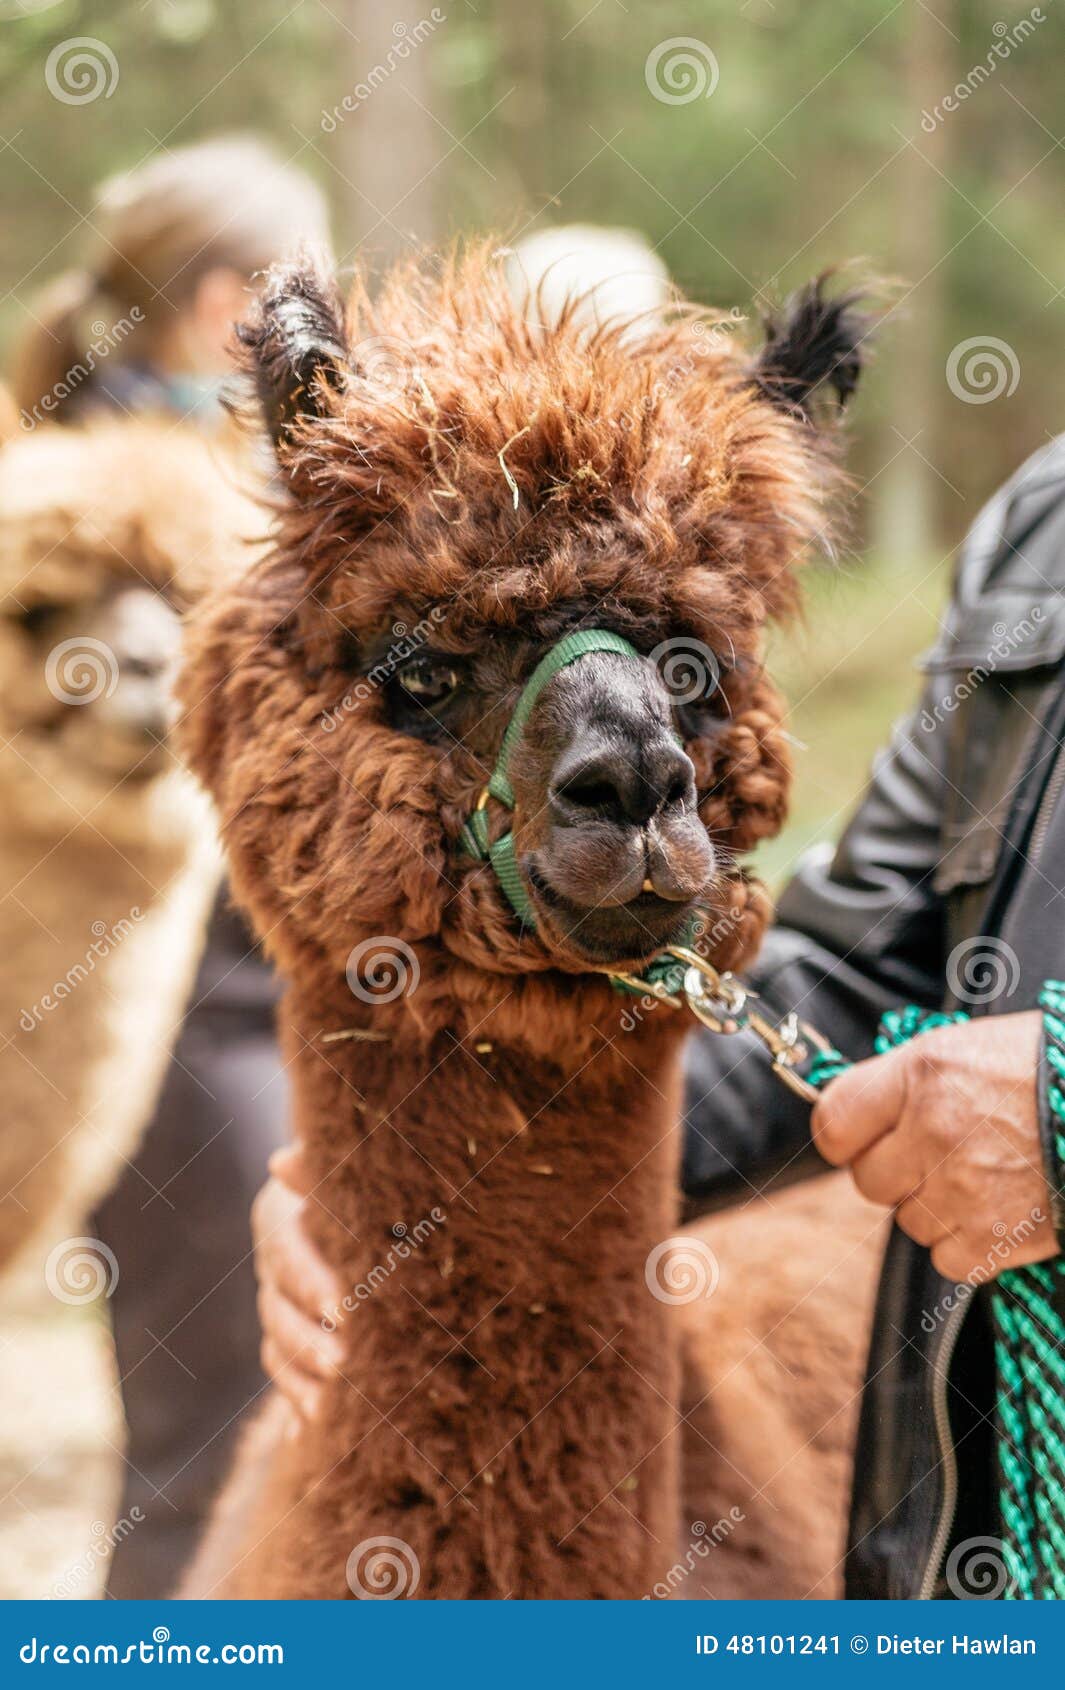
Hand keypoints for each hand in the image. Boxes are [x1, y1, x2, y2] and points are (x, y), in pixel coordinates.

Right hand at [252, 1147, 344, 1420]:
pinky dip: (296, 1404)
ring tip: (333, 1405)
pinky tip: (310, 1433)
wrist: (366, 1205)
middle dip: (309, 1341)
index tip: (343, 1307)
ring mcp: (276, 1307)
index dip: (310, 1282)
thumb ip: (324, 1170)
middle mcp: (271, 1266)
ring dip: (301, 1380)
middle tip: (344, 1365)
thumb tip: (283, 1162)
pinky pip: (285, 1378)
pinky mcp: (290, 1341)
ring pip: (276, 1349)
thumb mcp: (350, 1170)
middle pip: (277, 1310)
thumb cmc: (367, 1178)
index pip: (287, 1253)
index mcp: (280, 1218)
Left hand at [812, 1011, 1057, 1282]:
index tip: (863, 1138)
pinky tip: (999, 1209)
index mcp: (921, 1075)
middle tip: (937, 1155)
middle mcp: (933, 1132)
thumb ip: (902, 1082)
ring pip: (908, 1222)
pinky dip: (968, 1244)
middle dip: (896, 1172)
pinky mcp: (994, 1238)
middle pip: (868, 1180)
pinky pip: (946, 1259)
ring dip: (936, 1207)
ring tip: (984, 1175)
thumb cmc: (1042, 1068)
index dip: (847, 1136)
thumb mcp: (964, 1047)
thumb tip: (859, 1117)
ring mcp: (962, 1189)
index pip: (833, 1124)